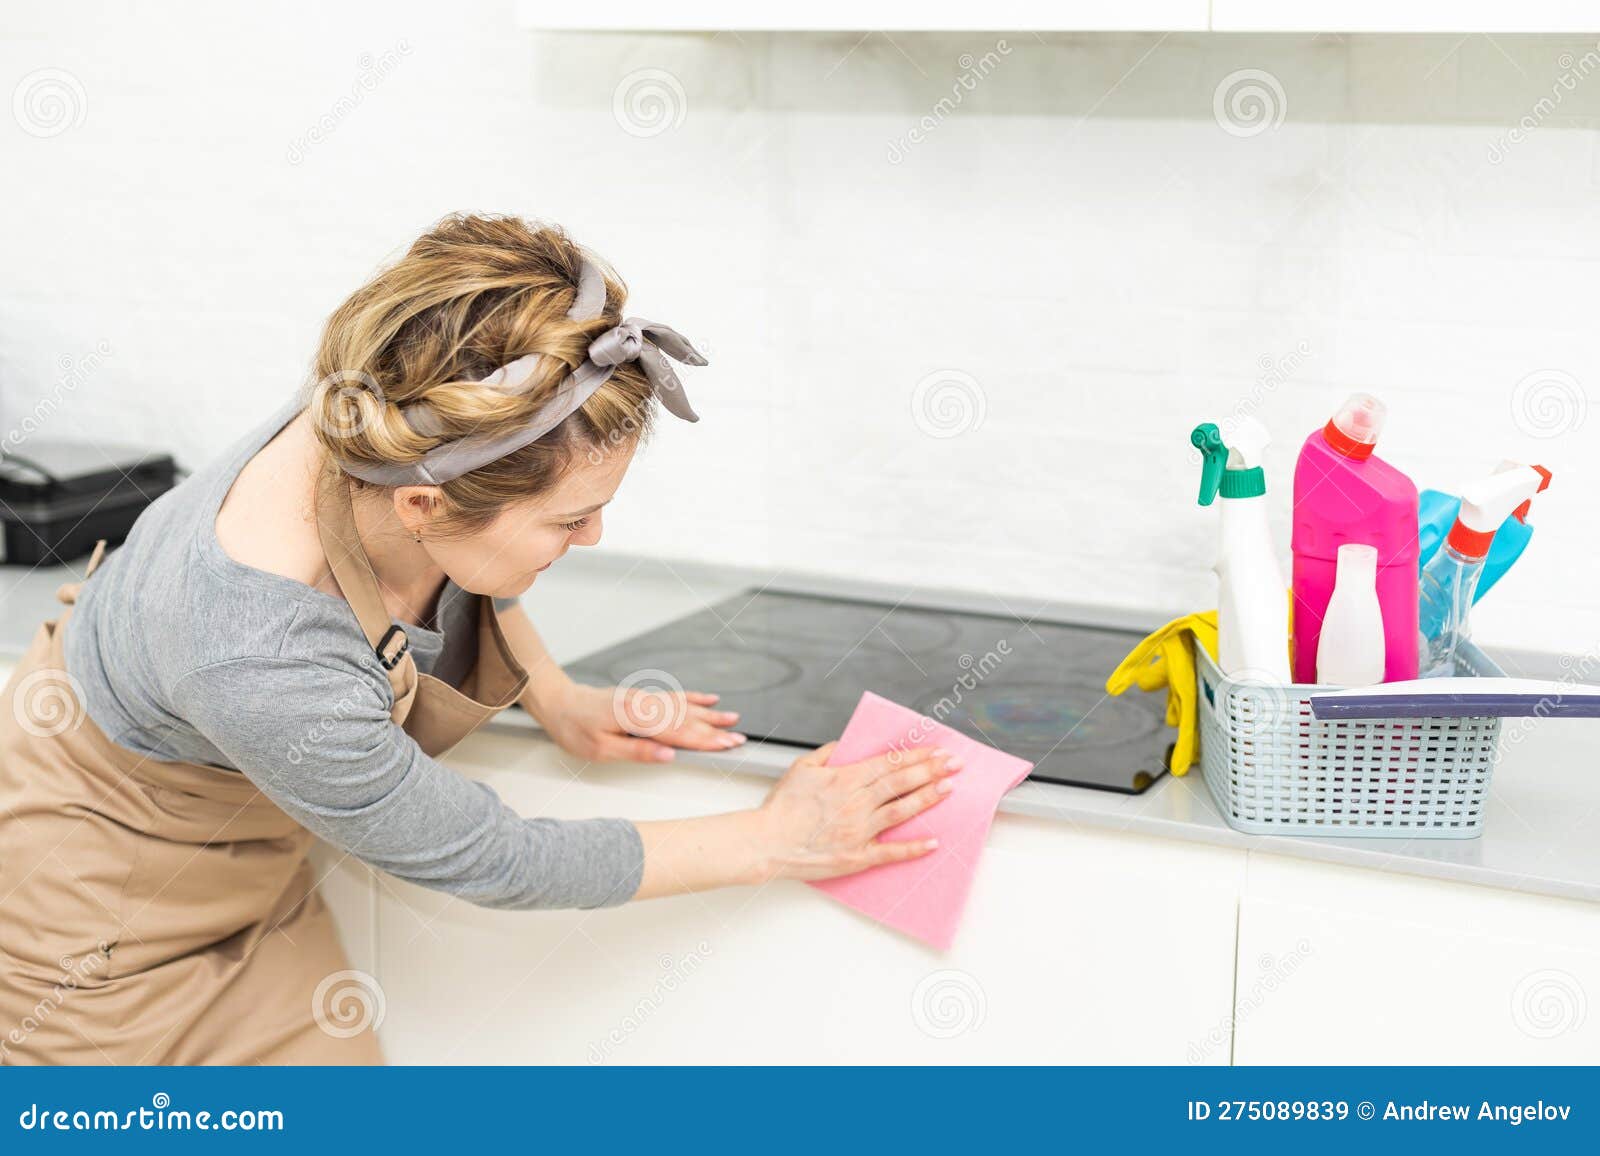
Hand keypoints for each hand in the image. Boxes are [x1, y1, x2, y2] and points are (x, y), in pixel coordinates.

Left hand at [540, 680, 746, 763]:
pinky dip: (693, 698)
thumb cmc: (574, 727)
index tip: (727, 746)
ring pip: (684, 707)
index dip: (705, 740)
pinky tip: (708, 700)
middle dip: (715, 730)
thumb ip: (637, 752)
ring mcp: (645, 699)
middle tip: (739, 739)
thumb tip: (668, 755)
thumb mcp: (600, 749)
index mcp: (635, 719)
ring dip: (710, 715)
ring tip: (733, 720)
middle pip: (686, 719)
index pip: (678, 732)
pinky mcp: (642, 698)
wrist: (560, 702)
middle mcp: (644, 705)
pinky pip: (673, 696)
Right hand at [752, 743, 959, 881]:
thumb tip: (848, 744)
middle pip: (901, 782)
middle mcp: (856, 803)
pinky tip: (933, 842)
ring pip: (901, 810)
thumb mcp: (801, 768)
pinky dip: (914, 848)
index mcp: (844, 779)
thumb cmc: (781, 809)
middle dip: (931, 770)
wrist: (767, 843)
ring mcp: (859, 830)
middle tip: (954, 763)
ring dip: (928, 798)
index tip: (936, 750)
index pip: (889, 763)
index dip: (916, 755)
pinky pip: (891, 852)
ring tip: (949, 788)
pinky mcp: (857, 856)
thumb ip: (827, 753)